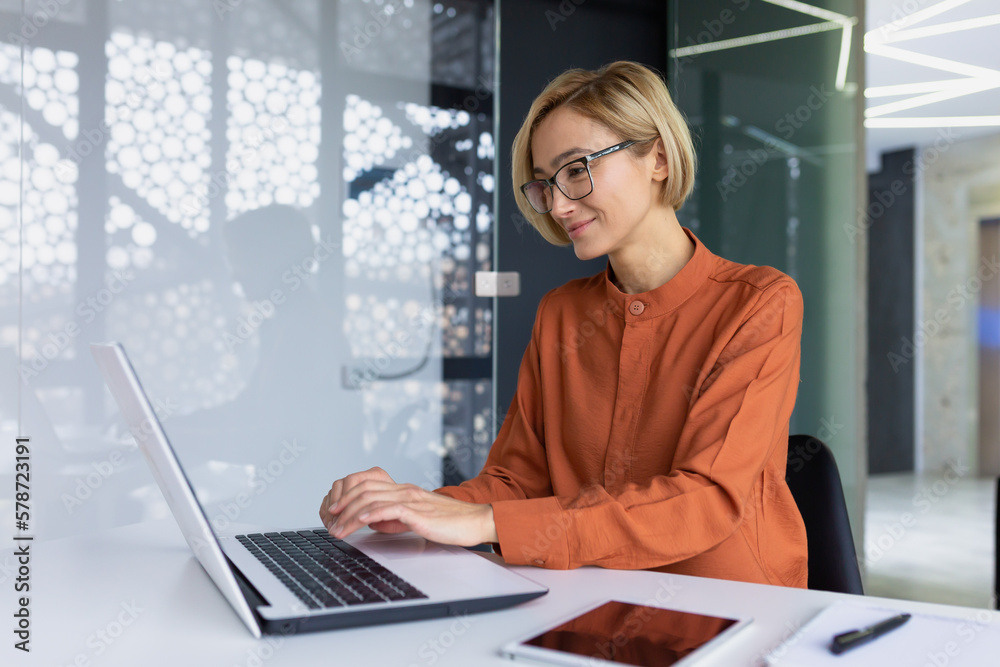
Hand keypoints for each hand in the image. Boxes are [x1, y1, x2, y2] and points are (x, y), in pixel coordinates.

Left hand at [319, 468, 497, 546]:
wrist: (476, 521)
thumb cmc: (450, 523)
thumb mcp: (416, 519)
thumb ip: (395, 518)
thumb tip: (374, 522)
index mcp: (404, 490)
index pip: (368, 485)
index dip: (348, 496)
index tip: (336, 512)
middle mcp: (405, 490)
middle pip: (365, 489)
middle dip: (343, 506)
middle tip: (331, 523)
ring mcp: (412, 499)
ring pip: (372, 500)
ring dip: (351, 516)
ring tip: (339, 530)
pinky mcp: (419, 512)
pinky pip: (390, 509)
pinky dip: (372, 514)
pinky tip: (361, 522)